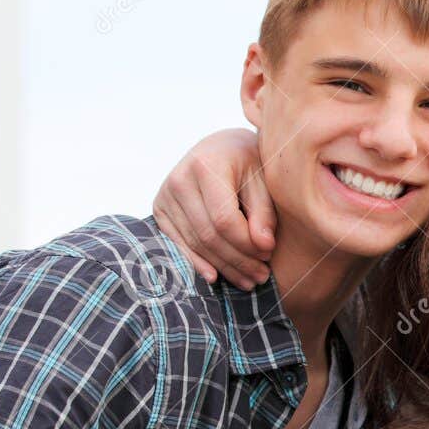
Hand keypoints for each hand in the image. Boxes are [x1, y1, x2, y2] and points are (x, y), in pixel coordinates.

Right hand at [153, 128, 274, 289]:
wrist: (220, 148)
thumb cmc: (248, 163)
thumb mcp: (263, 180)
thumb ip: (264, 212)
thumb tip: (264, 247)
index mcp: (206, 166)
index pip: (224, 219)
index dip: (247, 243)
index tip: (269, 254)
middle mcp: (179, 179)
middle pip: (209, 235)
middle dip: (238, 260)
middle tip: (262, 276)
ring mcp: (165, 195)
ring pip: (196, 244)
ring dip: (224, 267)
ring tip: (249, 280)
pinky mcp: (160, 210)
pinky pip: (179, 244)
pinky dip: (199, 263)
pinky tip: (216, 277)